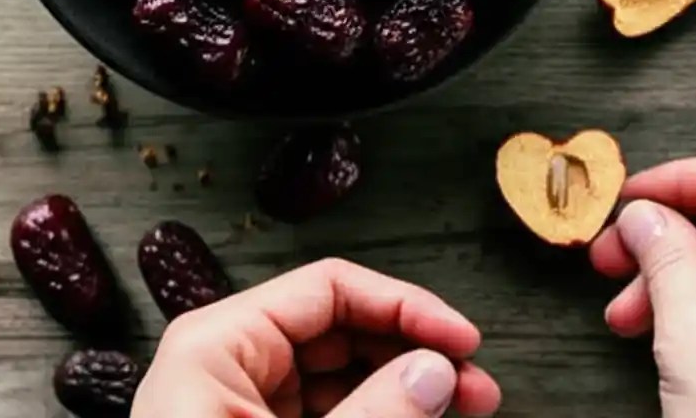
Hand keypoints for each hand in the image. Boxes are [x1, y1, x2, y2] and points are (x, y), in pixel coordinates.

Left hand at [132, 258, 500, 417]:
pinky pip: (329, 412)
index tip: (463, 342)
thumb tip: (436, 371)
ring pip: (343, 373)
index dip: (406, 307)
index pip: (330, 290)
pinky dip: (378, 416)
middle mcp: (229, 365)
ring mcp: (242, 406)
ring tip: (467, 407)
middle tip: (475, 386)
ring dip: (405, 386)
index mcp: (220, 346)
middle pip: (343, 329)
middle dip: (414, 351)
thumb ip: (374, 414)